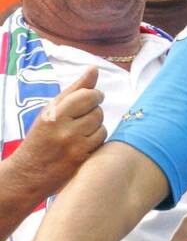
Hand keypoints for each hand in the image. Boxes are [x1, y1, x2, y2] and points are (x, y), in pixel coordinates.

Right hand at [10, 68, 103, 200]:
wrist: (29, 172)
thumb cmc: (41, 136)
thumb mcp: (51, 110)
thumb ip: (75, 90)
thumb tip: (94, 69)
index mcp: (54, 113)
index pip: (88, 96)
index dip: (94, 96)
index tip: (91, 99)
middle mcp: (64, 129)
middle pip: (98, 111)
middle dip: (94, 112)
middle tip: (81, 118)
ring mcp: (75, 145)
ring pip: (101, 126)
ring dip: (96, 127)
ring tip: (80, 131)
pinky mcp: (82, 158)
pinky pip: (101, 142)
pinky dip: (96, 140)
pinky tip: (83, 143)